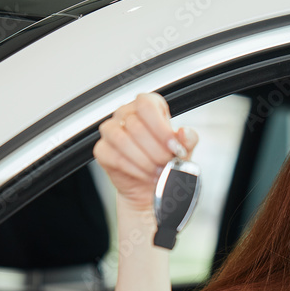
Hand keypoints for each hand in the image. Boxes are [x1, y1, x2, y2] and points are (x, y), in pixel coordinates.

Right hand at [93, 92, 198, 210]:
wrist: (150, 186)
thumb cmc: (165, 162)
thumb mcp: (182, 149)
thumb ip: (187, 140)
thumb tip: (185, 133)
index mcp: (147, 106)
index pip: (147, 104)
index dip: (161, 127)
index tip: (173, 146)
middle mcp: (127, 114)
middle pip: (136, 125)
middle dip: (156, 150)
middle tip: (167, 163)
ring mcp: (111, 131)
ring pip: (122, 139)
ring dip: (144, 160)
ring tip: (157, 171)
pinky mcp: (102, 150)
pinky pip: (113, 156)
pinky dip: (133, 169)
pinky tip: (145, 175)